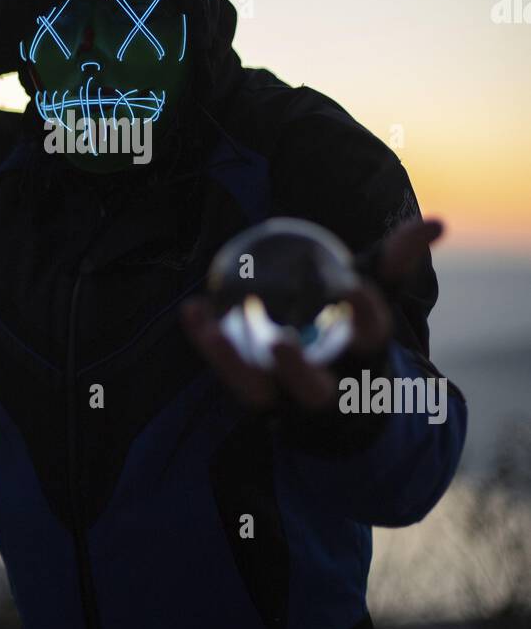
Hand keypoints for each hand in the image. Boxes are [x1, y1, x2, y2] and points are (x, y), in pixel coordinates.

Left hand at [180, 217, 443, 412]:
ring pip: (260, 390)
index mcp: (365, 360)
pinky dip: (210, 345)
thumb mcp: (377, 298)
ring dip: (234, 364)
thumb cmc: (358, 333)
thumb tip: (436, 225)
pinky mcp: (260, 402)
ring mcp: (289, 401)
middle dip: (298, 370)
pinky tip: (193, 311)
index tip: (353, 286)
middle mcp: (329, 390)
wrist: (347, 402)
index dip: (364, 313)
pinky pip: (230, 373)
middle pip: (315, 389)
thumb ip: (396, 263)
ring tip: (212, 332)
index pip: (370, 338)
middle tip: (279, 342)